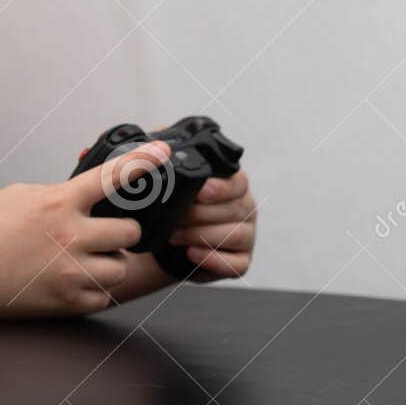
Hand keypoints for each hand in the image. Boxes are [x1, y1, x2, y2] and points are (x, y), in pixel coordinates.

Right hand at [0, 140, 170, 318]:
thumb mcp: (20, 196)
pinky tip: (70, 281)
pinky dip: (92, 289)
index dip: (142, 162)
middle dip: (119, 233)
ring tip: (83, 261)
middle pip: (129, 232)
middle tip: (100, 235)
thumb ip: (59, 195)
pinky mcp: (69, 300)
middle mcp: (70, 236)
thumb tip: (88, 199)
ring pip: (121, 267)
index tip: (163, 153)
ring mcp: (72, 271)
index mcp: (58, 203)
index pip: (110, 177)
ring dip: (109, 262)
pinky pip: (103, 295)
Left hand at [166, 167, 256, 281]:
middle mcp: (244, 209)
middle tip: (176, 216)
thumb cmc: (174, 207)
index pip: (238, 182)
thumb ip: (170, 159)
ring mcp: (246, 236)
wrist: (168, 242)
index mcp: (233, 186)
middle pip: (235, 209)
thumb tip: (159, 141)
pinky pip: (235, 264)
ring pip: (235, 235)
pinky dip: (213, 259)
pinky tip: (192, 254)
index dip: (222, 187)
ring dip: (201, 235)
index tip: (202, 189)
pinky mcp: (240, 262)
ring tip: (174, 235)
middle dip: (202, 213)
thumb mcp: (171, 181)